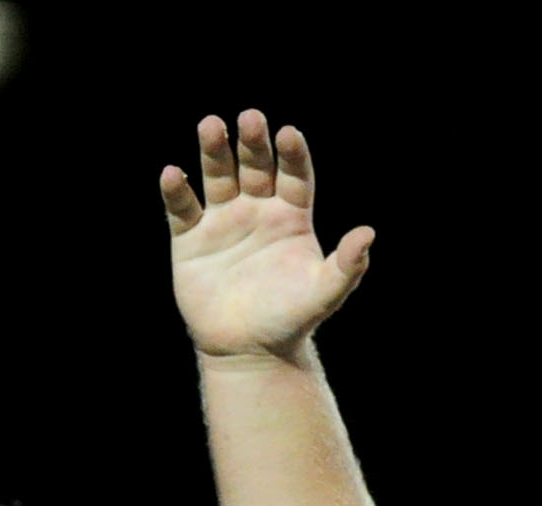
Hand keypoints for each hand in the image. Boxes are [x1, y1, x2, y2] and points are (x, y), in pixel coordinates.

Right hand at [160, 111, 372, 362]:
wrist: (250, 351)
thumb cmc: (291, 320)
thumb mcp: (324, 294)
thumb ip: (347, 265)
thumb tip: (368, 234)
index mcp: (291, 218)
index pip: (294, 177)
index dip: (292, 155)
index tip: (288, 134)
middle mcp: (257, 211)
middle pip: (254, 167)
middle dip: (252, 143)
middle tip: (250, 118)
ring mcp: (223, 221)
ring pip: (217, 177)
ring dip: (213, 151)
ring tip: (211, 125)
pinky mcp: (190, 238)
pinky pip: (182, 208)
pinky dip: (176, 191)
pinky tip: (173, 174)